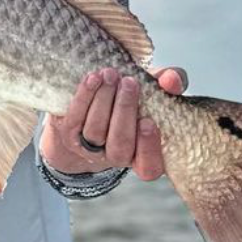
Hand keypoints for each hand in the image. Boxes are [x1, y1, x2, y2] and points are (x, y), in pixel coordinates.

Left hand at [40, 66, 187, 179]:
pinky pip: (75, 118)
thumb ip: (170, 84)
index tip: (149, 122)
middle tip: (130, 83)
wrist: (90, 100)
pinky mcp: (69, 134)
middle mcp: (117, 156)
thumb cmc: (129, 99)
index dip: (149, 149)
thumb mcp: (153, 90)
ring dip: (104, 100)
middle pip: (120, 145)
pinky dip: (85, 96)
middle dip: (125, 112)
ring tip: (111, 74)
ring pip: (96, 131)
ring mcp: (90, 148)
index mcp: (143, 153)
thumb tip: (172, 79)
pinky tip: (93, 78)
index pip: (149, 167)